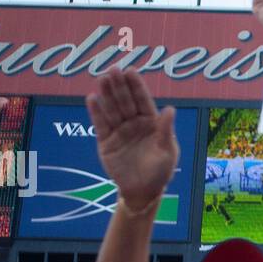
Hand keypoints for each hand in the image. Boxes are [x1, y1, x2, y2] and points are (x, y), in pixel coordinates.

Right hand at [86, 71, 177, 213]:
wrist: (142, 192)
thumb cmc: (160, 172)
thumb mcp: (167, 152)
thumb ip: (165, 131)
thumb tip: (171, 109)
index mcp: (151, 122)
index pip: (142, 100)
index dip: (136, 86)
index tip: (130, 71)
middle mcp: (133, 123)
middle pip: (125, 101)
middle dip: (119, 85)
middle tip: (113, 69)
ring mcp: (119, 131)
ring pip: (112, 109)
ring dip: (106, 94)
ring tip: (101, 79)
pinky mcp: (106, 142)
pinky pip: (100, 125)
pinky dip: (96, 112)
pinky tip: (92, 98)